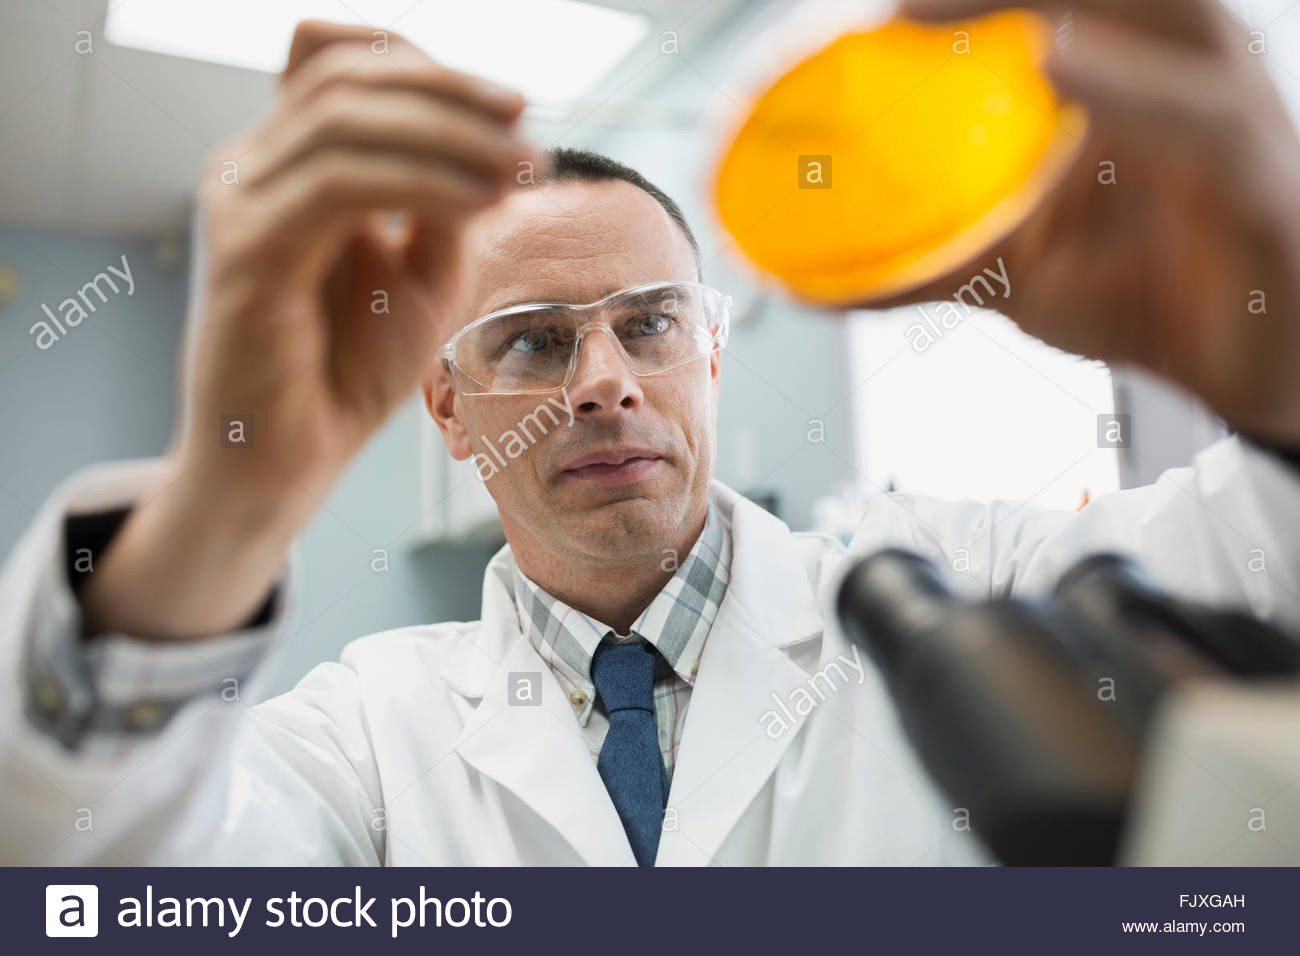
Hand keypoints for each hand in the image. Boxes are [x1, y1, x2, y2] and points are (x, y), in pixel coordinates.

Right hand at [183, 20, 539, 495]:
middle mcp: (252, 166)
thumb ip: (445, 199)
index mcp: (288, 162)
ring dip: (447, 132)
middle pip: (346, 77)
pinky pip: (340, 185)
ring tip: (518, 164)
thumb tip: (496, 137)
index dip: (430, 68)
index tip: (517, 104)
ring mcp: (240, 201)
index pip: (345, 64)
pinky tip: (480, 200)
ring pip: (342, 119)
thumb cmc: (352, 366)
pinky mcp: (246, 251)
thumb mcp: (422, 270)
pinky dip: (421, 182)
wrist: (295, 456)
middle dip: (449, 89)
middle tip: (526, 120)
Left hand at [882, 0, 1299, 444]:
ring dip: (1060, 1)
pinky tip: (1059, 67)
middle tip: (901, 6)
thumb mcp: (1017, 273)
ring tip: (958, 13)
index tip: (878, 14)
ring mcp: (1228, 121)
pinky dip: (1127, 90)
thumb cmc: (1148, 297)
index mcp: (1125, 81)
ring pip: (1166, 22)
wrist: (1248, 373)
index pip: (1057, 1)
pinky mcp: (1258, 186)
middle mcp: (1181, 79)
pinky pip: (1199, 122)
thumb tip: (820, 285)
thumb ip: (929, 263)